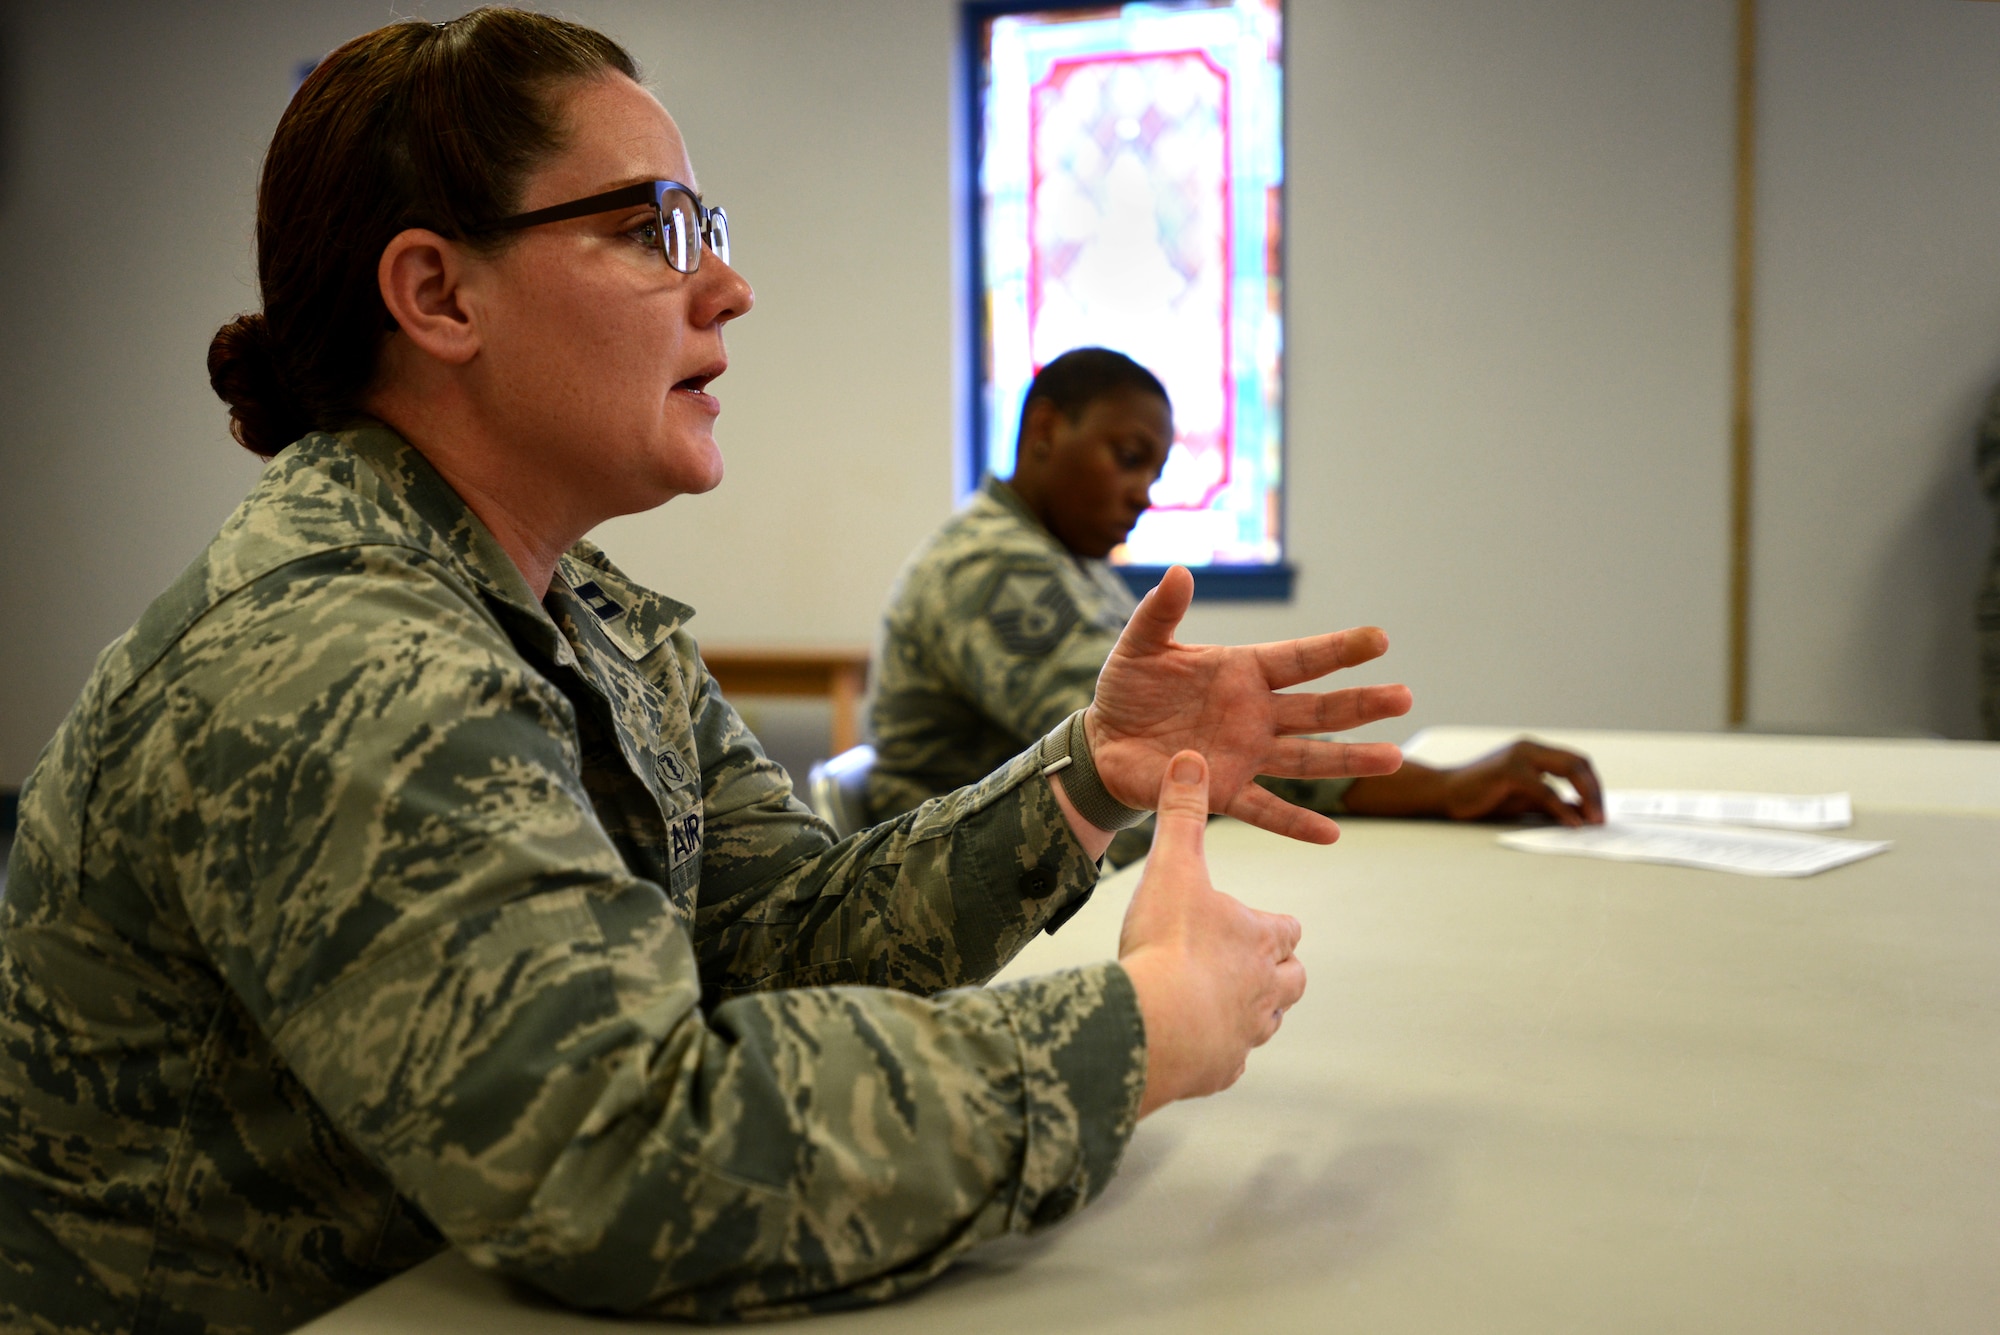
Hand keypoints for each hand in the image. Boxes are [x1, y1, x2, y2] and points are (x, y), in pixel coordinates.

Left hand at [1088, 566, 1410, 842]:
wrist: (1102, 741)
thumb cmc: (1128, 687)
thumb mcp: (1140, 645)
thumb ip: (1160, 611)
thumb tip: (1177, 571)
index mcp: (1243, 672)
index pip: (1300, 659)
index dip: (1338, 649)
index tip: (1379, 640)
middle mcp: (1256, 714)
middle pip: (1318, 710)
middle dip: (1361, 704)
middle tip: (1404, 697)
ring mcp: (1245, 755)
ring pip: (1306, 759)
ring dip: (1347, 760)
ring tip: (1392, 758)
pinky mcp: (1222, 792)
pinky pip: (1264, 810)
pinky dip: (1295, 824)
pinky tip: (1331, 835)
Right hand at [1118, 751, 1306, 1117]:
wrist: (1153, 1027)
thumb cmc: (1169, 944)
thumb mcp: (1173, 868)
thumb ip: (1181, 815)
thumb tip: (1191, 757)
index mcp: (1260, 939)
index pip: (1288, 929)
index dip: (1276, 924)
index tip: (1263, 920)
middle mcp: (1265, 989)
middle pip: (1293, 980)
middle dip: (1279, 971)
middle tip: (1249, 964)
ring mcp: (1245, 1034)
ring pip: (1266, 1023)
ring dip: (1250, 1012)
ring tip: (1219, 1002)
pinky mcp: (1220, 1070)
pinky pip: (1228, 1062)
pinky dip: (1216, 1052)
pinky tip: (1193, 1045)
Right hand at [1343, 740, 1604, 825]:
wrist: (1445, 793)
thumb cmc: (1481, 796)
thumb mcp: (1524, 799)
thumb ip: (1552, 804)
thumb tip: (1581, 814)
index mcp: (1534, 751)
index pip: (1576, 762)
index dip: (1593, 786)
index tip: (1599, 811)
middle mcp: (1530, 748)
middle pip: (1578, 763)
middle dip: (1596, 791)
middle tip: (1601, 817)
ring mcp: (1520, 756)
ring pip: (1569, 770)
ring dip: (1587, 797)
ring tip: (1594, 821)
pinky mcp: (1510, 771)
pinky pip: (1546, 791)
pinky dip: (1563, 809)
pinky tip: (1571, 824)